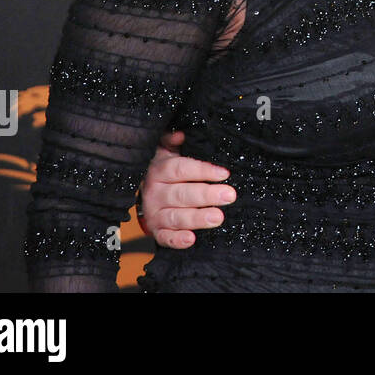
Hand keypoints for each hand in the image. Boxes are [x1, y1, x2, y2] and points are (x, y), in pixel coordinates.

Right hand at [137, 131, 234, 248]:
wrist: (145, 193)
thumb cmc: (165, 170)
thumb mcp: (166, 151)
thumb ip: (172, 140)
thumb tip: (180, 134)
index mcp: (160, 170)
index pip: (182, 169)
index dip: (203, 171)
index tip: (224, 173)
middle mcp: (155, 192)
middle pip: (182, 194)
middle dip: (207, 195)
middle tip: (229, 195)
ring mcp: (155, 213)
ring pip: (176, 217)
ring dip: (197, 219)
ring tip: (218, 218)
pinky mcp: (156, 230)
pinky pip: (165, 237)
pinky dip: (177, 240)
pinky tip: (191, 240)